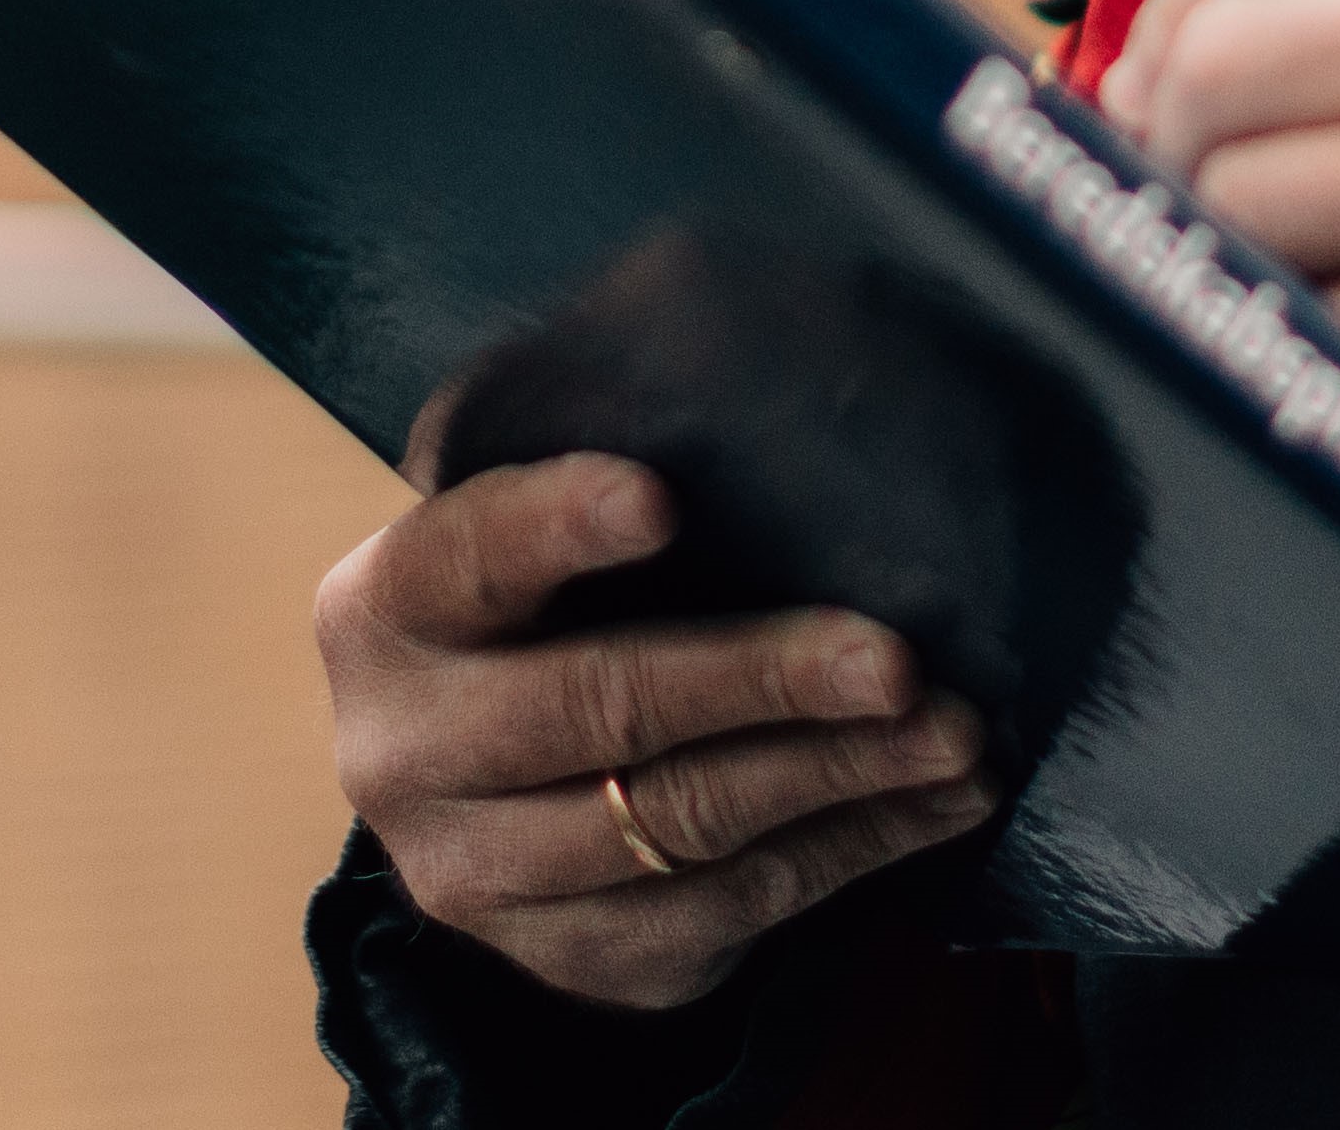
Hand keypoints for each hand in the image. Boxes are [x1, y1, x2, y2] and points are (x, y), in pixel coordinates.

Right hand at [317, 454, 999, 1012]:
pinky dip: (850, 848)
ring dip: (838, 775)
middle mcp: (404, 753)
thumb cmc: (537, 606)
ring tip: (958, 733)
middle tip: (896, 659)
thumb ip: (599, 472)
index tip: (660, 496)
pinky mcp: (573, 957)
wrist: (474, 784)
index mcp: (382, 608)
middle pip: (595, 710)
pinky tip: (935, 799)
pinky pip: (730, 907)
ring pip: (678, 823)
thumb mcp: (523, 530)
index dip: (557, 525)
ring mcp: (479, 875)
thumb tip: (784, 381)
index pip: (467, 555)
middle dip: (762, 679)